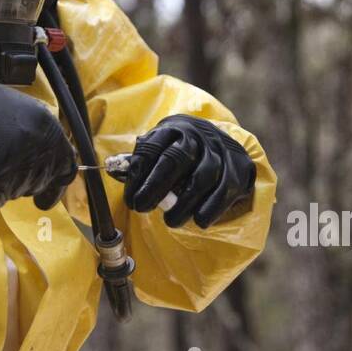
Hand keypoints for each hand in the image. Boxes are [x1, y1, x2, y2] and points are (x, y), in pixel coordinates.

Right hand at [0, 77, 76, 210]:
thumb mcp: (22, 108)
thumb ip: (36, 132)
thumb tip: (39, 152)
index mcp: (49, 130)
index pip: (66, 168)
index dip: (56, 186)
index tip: (44, 198)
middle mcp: (39, 151)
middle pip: (36, 182)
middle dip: (20, 180)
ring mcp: (18, 168)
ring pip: (14, 192)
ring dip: (0, 185)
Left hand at [124, 115, 254, 227]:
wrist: (225, 143)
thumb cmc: (183, 152)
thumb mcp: (161, 148)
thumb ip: (141, 161)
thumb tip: (112, 170)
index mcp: (173, 129)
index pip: (151, 148)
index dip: (138, 174)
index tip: (130, 198)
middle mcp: (198, 135)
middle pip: (175, 160)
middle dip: (156, 187)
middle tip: (142, 208)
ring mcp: (221, 150)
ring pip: (202, 178)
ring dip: (184, 204)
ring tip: (171, 221)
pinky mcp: (239, 166)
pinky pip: (225, 189)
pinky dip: (211, 208)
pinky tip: (199, 220)